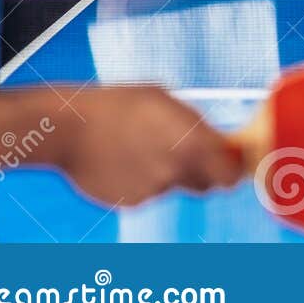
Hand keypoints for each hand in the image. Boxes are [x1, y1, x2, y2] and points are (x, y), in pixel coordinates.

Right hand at [45, 86, 242, 206]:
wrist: (68, 129)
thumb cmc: (117, 105)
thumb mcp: (164, 100)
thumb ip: (193, 122)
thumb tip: (213, 137)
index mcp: (192, 142)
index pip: (231, 173)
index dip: (234, 169)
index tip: (233, 163)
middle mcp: (177, 171)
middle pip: (208, 185)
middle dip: (209, 174)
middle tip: (196, 157)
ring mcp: (152, 191)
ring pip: (174, 185)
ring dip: (168, 172)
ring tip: (140, 147)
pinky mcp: (130, 202)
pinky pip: (147, 193)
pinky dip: (142, 181)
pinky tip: (123, 160)